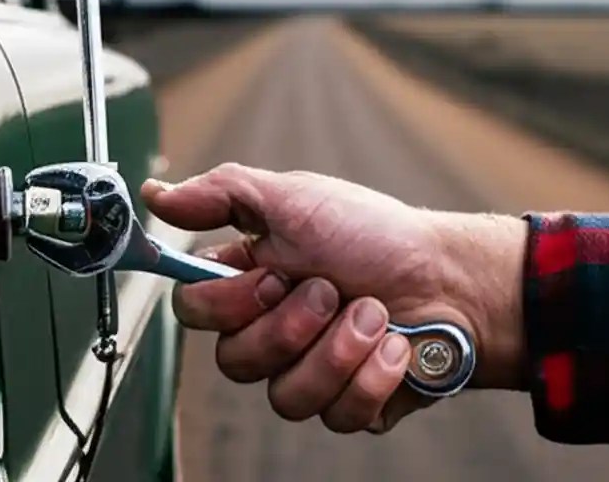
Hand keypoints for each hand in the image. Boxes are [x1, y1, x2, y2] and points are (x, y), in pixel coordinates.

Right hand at [141, 163, 527, 432]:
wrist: (453, 277)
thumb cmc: (377, 234)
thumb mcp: (295, 198)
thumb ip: (221, 194)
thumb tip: (155, 193)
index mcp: (251, 282)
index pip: (195, 311)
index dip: (228, 302)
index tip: (271, 274)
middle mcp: (274, 332)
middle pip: (235, 362)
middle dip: (291, 326)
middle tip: (330, 289)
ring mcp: (311, 371)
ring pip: (284, 397)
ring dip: (338, 349)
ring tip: (373, 313)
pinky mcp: (351, 404)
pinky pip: (338, 415)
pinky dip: (373, 374)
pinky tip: (394, 346)